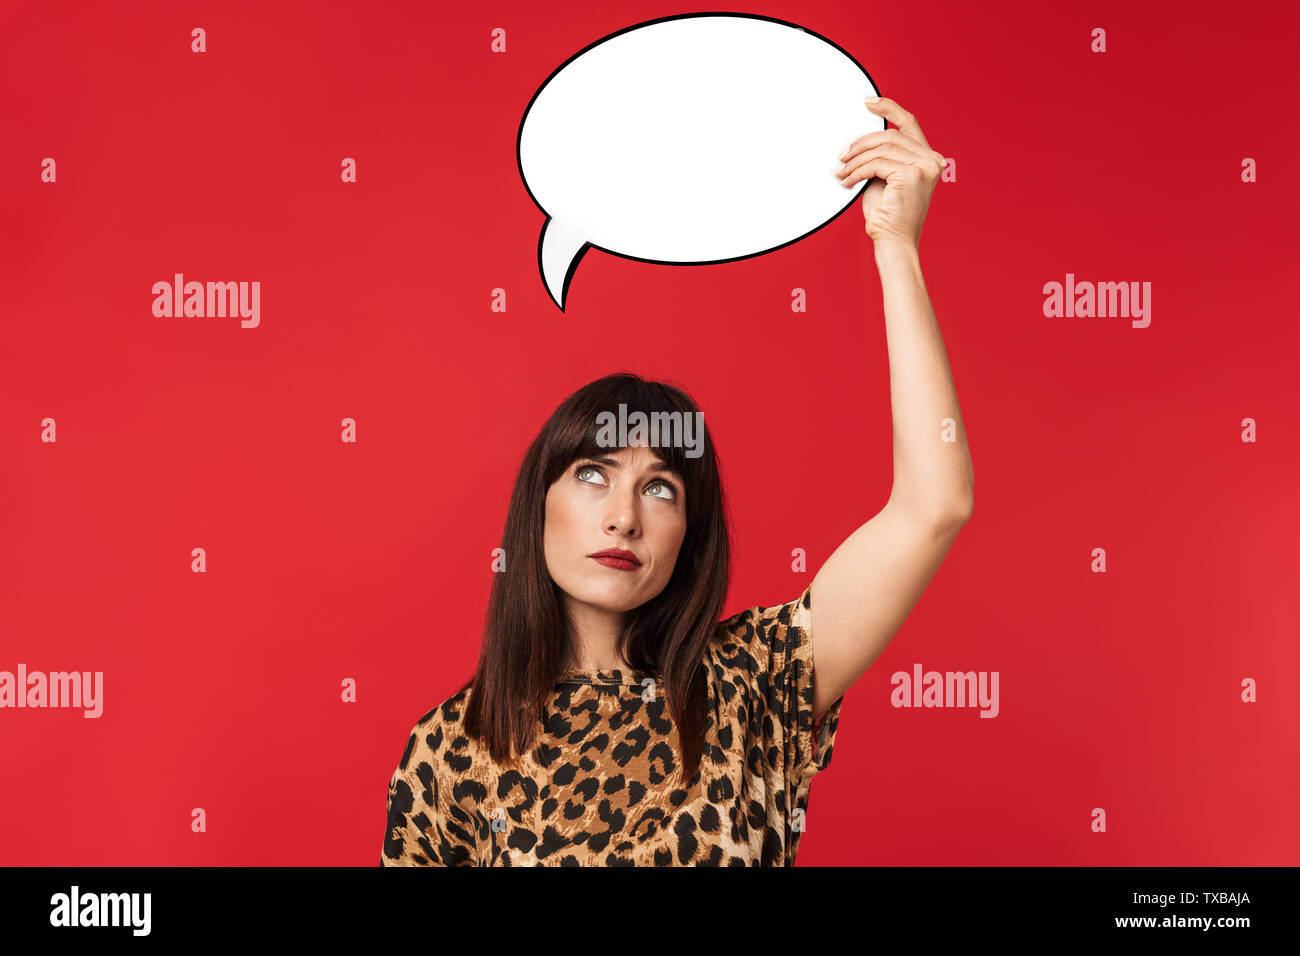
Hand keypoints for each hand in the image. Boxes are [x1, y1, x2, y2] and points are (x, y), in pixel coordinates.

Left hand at [835, 96, 943, 247]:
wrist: (893, 241)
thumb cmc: (887, 215)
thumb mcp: (884, 178)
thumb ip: (882, 158)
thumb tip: (860, 142)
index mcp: (928, 159)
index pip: (908, 123)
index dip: (888, 109)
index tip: (868, 102)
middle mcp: (932, 160)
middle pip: (890, 136)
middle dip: (861, 143)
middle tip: (841, 155)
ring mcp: (924, 167)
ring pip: (881, 149)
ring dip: (855, 159)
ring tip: (841, 172)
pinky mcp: (911, 175)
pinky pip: (876, 164)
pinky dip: (857, 171)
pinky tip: (847, 182)